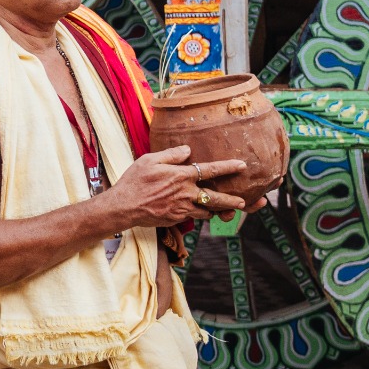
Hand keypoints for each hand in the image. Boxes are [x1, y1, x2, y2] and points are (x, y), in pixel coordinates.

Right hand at [108, 145, 247, 227]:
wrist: (124, 206)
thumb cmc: (134, 181)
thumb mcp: (149, 160)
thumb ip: (171, 154)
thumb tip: (187, 149)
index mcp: (182, 176)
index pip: (210, 169)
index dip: (228, 167)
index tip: (242, 165)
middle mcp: (186, 193)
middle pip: (216, 197)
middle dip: (233, 200)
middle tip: (245, 202)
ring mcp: (183, 208)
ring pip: (208, 211)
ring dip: (220, 210)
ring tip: (230, 210)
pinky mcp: (177, 218)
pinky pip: (195, 216)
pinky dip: (203, 215)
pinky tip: (206, 213)